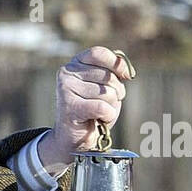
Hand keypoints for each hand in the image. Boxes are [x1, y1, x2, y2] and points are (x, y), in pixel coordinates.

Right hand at [39, 47, 134, 170]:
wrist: (76, 136)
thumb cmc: (94, 109)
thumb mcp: (106, 87)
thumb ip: (114, 73)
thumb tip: (126, 68)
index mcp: (76, 63)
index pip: (99, 54)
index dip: (117, 65)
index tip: (125, 76)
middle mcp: (67, 72)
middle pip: (109, 77)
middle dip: (116, 93)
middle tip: (104, 103)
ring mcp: (65, 88)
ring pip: (107, 93)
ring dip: (110, 106)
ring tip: (97, 112)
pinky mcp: (69, 105)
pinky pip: (103, 108)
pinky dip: (107, 116)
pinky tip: (97, 119)